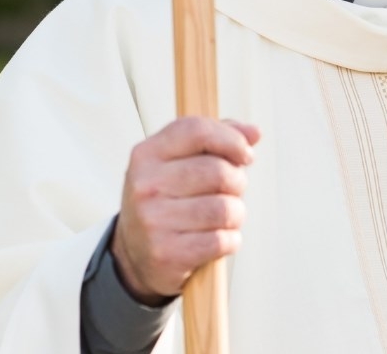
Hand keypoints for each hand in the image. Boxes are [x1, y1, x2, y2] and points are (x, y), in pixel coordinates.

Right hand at [111, 116, 260, 303]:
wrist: (133, 256)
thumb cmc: (166, 200)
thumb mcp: (178, 161)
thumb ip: (216, 138)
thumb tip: (254, 133)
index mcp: (147, 154)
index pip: (197, 131)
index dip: (231, 138)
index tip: (246, 154)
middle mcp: (146, 185)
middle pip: (218, 171)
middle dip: (237, 182)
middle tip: (232, 191)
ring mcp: (153, 220)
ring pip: (224, 208)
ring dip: (236, 214)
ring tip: (225, 217)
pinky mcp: (166, 254)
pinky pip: (220, 240)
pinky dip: (230, 240)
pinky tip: (218, 238)